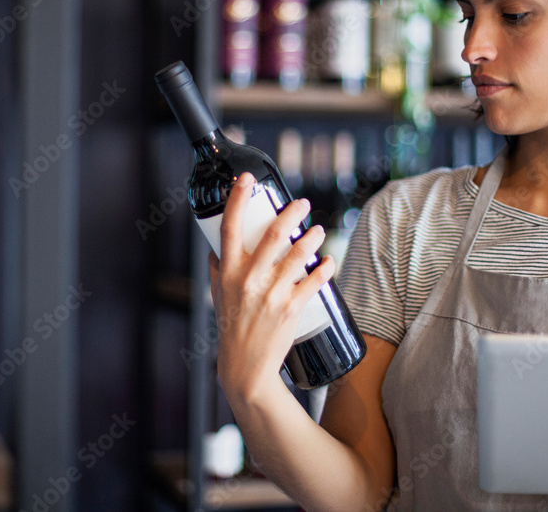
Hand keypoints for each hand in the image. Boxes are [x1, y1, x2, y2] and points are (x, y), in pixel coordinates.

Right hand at [208, 172, 335, 403]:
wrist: (246, 367)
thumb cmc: (231, 327)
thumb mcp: (218, 295)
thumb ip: (218, 269)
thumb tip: (218, 247)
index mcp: (227, 272)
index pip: (229, 228)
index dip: (237, 199)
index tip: (246, 180)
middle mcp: (248, 280)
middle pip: (273, 234)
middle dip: (292, 212)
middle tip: (303, 204)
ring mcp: (271, 294)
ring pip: (299, 254)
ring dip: (314, 238)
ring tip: (319, 231)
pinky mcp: (291, 309)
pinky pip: (315, 280)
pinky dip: (326, 267)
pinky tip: (330, 261)